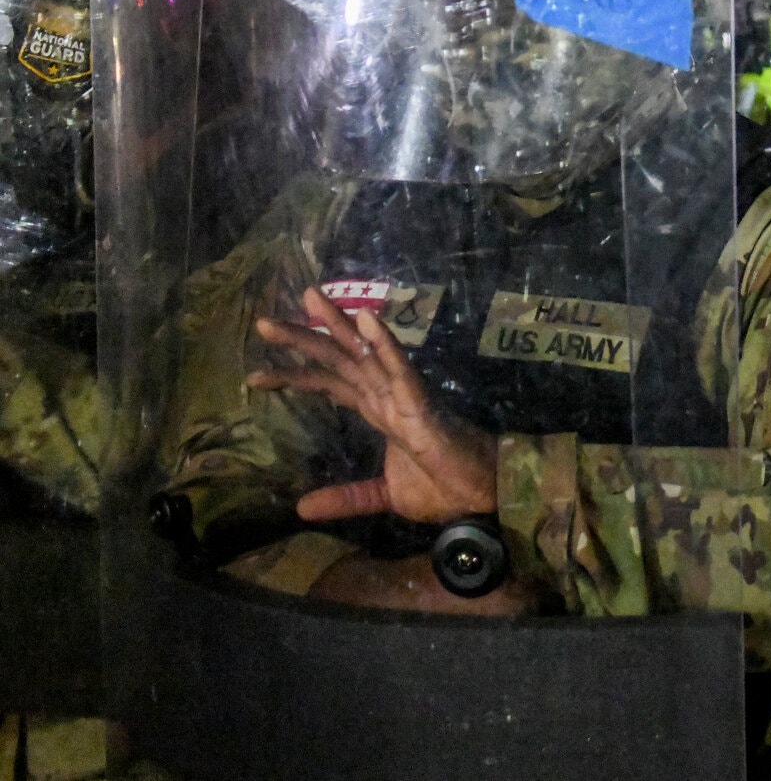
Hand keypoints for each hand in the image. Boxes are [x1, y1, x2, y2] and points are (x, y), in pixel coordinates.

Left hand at [248, 286, 496, 525]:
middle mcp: (385, 395)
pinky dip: (383, 344)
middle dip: (302, 340)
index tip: (254, 376)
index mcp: (377, 411)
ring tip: (308, 297)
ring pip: (363, 354)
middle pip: (338, 360)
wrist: (480, 498)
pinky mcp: (420, 403)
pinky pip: (399, 369)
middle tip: (262, 324)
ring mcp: (403, 395)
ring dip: (337, 326)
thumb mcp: (383, 496)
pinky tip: (366, 319)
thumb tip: (300, 507)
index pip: (329, 384)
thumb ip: (346, 497)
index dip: (294, 376)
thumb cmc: (443, 488)